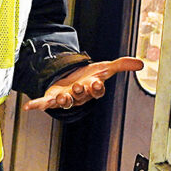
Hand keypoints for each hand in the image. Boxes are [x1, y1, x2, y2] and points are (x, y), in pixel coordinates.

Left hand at [23, 56, 143, 110]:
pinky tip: (28, 107)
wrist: (72, 79)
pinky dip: (37, 105)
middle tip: (78, 86)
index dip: (97, 88)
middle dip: (80, 92)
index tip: (97, 83)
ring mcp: (66, 98)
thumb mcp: (105, 68)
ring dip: (64, 100)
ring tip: (61, 97)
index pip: (97, 91)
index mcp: (92, 89)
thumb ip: (122, 65)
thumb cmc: (89, 77)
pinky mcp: (52, 98)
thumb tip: (141, 63)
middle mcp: (79, 96)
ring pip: (66, 102)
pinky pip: (44, 103)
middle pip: (81, 96)